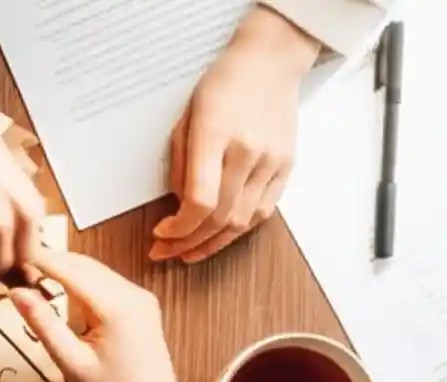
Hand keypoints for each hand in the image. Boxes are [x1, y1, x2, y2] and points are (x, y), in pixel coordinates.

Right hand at [10, 250, 193, 381]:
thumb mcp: (71, 364)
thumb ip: (43, 324)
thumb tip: (16, 292)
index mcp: (118, 306)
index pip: (69, 269)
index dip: (38, 259)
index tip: (9, 256)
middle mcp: (134, 294)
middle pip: (82, 265)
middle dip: (50, 265)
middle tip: (14, 270)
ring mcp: (141, 299)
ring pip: (93, 273)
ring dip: (64, 276)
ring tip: (31, 285)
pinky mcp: (141, 308)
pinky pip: (104, 287)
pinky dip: (80, 289)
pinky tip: (62, 302)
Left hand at [151, 7, 320, 263]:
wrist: (269, 62)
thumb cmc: (221, 86)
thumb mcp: (186, 118)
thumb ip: (181, 164)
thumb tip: (179, 206)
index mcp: (216, 135)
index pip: (200, 201)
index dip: (178, 228)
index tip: (160, 234)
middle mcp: (248, 152)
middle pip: (219, 218)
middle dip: (187, 243)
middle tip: (165, 253)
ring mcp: (272, 161)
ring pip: (243, 222)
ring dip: (213, 244)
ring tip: (188, 253)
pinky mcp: (286, 167)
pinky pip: (263, 212)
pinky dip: (238, 230)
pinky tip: (218, 236)